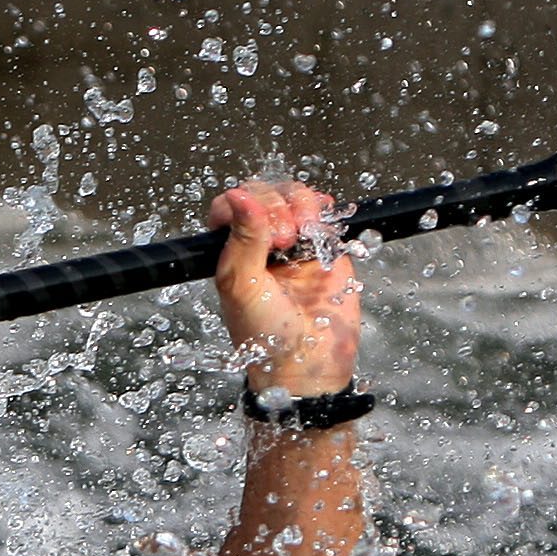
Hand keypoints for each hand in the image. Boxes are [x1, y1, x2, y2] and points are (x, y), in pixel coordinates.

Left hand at [208, 182, 359, 398]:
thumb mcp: (243, 288)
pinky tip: (322, 229)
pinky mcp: (323, 249)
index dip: (247, 203)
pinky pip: (325, 214)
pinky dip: (325, 213)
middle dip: (278, 206)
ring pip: (296, 197)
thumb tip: (239, 196)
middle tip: (285, 239)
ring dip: (303, 205)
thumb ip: (243, 241)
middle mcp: (260, 242)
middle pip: (267, 193)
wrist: (308, 362)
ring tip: (306, 235)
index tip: (262, 227)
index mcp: (231, 251)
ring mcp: (293, 243)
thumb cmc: (264, 335)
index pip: (231, 204)